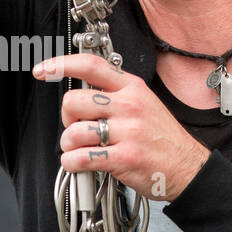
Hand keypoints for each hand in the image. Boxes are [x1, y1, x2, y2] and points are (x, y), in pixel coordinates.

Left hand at [32, 53, 210, 201]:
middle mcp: (129, 106)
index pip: (91, 65)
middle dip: (67, 118)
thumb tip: (81, 93)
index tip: (43, 70)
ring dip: (69, 145)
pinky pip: (81, 158)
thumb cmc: (163, 138)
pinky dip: (72, 163)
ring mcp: (128, 132)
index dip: (61, 64)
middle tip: (77, 128)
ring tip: (80, 149)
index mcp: (132, 88)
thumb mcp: (145, 103)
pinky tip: (80, 163)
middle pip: (73, 101)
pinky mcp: (124, 157)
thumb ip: (114, 95)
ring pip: (74, 132)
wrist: (188, 167)